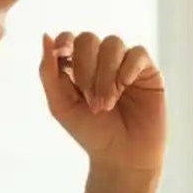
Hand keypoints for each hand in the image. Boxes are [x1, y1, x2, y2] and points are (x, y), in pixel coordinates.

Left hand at [38, 32, 166, 172]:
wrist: (122, 157)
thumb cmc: (91, 133)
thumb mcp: (61, 106)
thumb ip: (49, 72)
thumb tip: (45, 35)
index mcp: (77, 66)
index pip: (68, 39)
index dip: (64, 42)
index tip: (60, 55)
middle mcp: (101, 60)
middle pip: (88, 39)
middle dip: (85, 68)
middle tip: (90, 101)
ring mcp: (125, 63)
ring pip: (113, 44)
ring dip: (105, 75)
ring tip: (106, 104)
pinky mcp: (148, 71)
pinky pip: (137, 53)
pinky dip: (127, 69)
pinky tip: (124, 88)